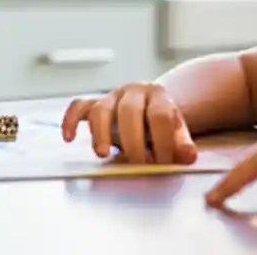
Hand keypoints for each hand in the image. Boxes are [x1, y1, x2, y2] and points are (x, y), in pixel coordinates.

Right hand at [62, 83, 197, 164]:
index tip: (163, 163)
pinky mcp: (94, 103)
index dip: (162, 140)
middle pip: (128, 111)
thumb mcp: (177, 132)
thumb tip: (188, 155)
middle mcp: (133, 91)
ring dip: (99, 133)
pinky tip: (69, 137)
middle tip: (138, 165)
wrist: (150, 106)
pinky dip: (70, 120)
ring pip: (100, 108)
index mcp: (158, 95)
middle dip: (133, 141)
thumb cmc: (162, 125)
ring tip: (102, 154)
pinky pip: (77, 106)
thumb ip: (183, 144)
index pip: (159, 115)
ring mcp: (111, 96)